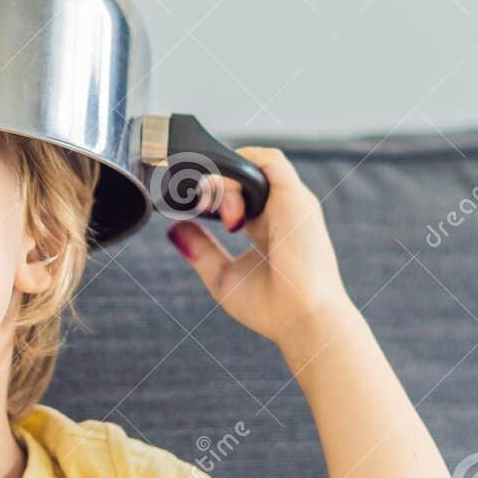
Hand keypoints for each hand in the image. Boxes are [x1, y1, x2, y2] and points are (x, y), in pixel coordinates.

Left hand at [165, 146, 352, 343]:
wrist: (302, 317)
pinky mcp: (294, 195)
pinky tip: (227, 192)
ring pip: (249, 167)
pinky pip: (268, 159)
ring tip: (225, 220)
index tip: (195, 210)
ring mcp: (288, 202)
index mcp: (266, 228)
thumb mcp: (222, 275)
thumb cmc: (271, 307)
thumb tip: (175, 228)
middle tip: (202, 212)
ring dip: (224, 183)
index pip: (237, 197)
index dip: (213, 196)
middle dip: (213, 189)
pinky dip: (242, 164)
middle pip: (239, 180)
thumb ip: (200, 249)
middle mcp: (279, 211)